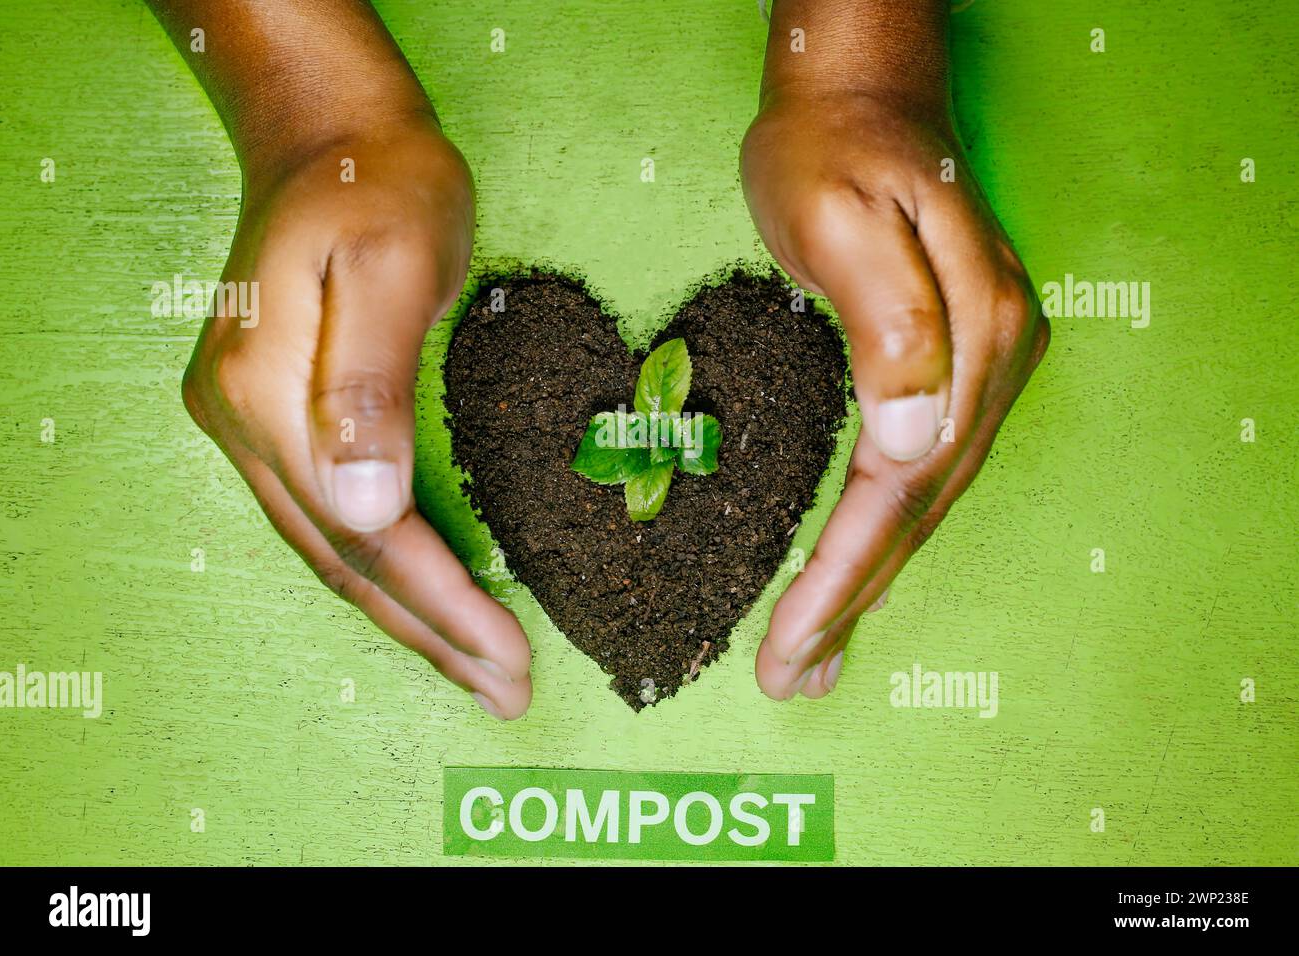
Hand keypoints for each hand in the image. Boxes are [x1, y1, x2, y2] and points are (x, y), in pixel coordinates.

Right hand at [181, 114, 532, 717]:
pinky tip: (421, 602)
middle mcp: (242, 424)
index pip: (367, 532)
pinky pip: (326, 522)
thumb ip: (372, 384)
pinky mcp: (266, 420)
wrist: (329, 138)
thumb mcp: (393, 263)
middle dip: (431, 635)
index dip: (441, 604)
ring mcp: (244, 426)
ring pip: (331, 553)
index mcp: (269, 393)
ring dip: (405, 619)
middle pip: (345, 560)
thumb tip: (365, 509)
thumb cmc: (379, 186)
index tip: (509, 657)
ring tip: (475, 671)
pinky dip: (380, 573)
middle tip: (505, 691)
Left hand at [741, 90, 1048, 700]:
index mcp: (969, 333)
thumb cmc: (833, 150)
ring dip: (869, 585)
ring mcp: (978, 368)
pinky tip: (852, 574)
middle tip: (791, 678)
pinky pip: (914, 473)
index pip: (901, 484)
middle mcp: (988, 363)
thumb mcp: (843, 219)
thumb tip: (912, 439)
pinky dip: (879, 536)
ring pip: (922, 503)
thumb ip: (888, 323)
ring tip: (815, 659)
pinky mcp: (951, 368)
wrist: (862, 98)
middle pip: (917, 510)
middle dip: (851, 600)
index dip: (845, 571)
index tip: (790, 642)